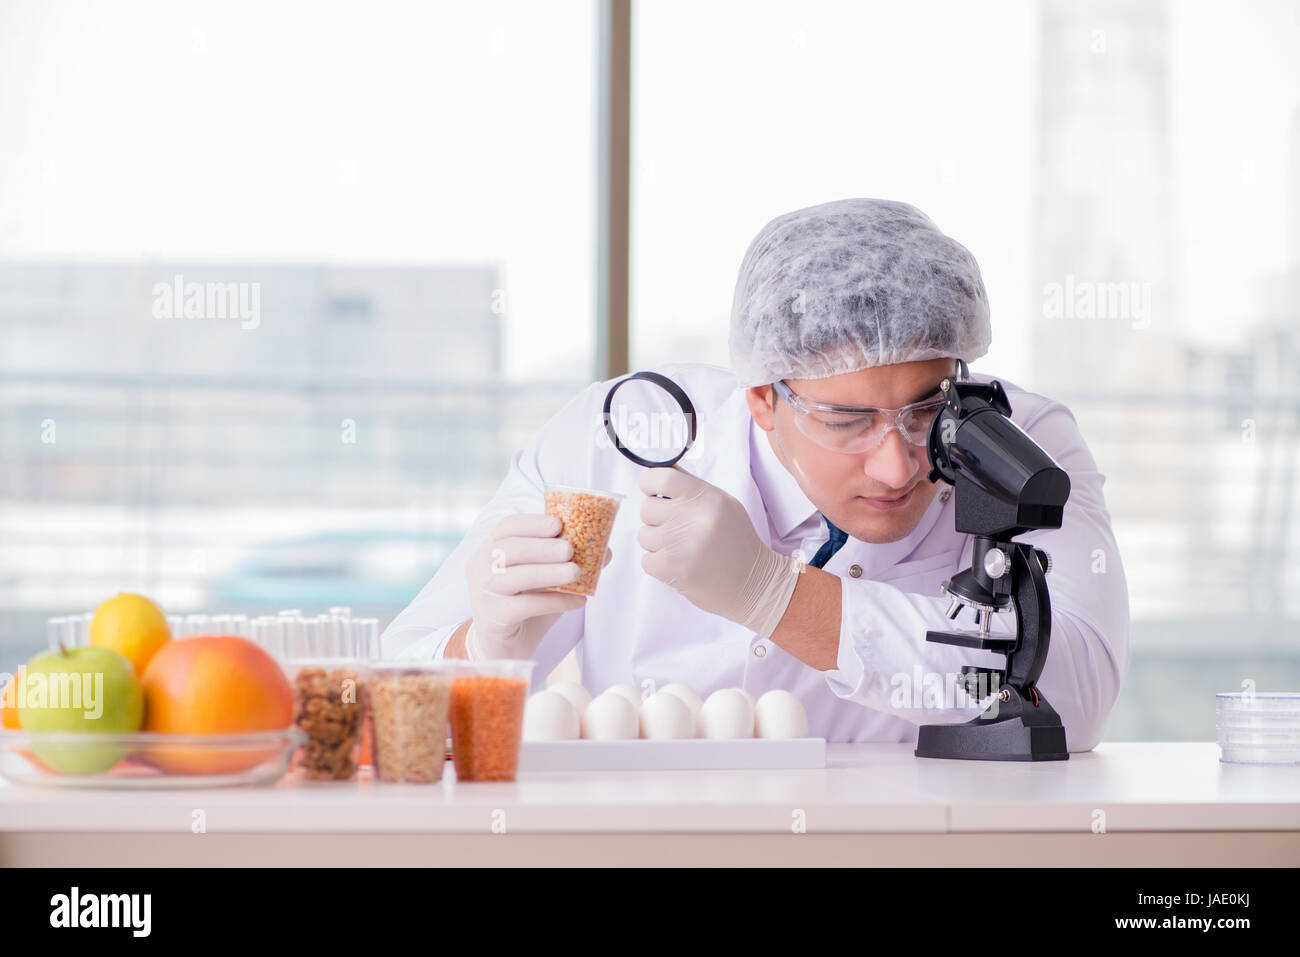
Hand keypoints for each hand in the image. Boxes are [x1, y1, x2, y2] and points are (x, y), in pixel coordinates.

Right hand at [465, 512, 611, 659]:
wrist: (506, 647)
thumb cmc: (526, 605)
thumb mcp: (547, 580)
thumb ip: (569, 562)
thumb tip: (606, 551)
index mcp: (491, 549)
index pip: (507, 527)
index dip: (532, 523)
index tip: (557, 524)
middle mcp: (481, 567)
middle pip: (508, 549)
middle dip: (541, 547)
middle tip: (570, 550)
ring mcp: (484, 593)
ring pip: (514, 577)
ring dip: (548, 572)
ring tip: (576, 572)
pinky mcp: (493, 618)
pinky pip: (525, 606)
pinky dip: (554, 602)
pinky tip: (577, 602)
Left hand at [636, 466, 799, 635]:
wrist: (753, 583)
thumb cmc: (736, 541)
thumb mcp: (723, 504)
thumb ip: (691, 487)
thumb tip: (662, 470)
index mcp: (706, 498)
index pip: (661, 478)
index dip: (650, 484)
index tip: (654, 493)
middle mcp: (692, 518)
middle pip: (647, 508)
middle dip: (657, 518)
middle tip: (677, 528)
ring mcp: (679, 545)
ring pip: (644, 535)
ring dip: (658, 543)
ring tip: (682, 548)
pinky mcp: (671, 569)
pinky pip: (646, 560)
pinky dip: (659, 564)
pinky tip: (680, 564)